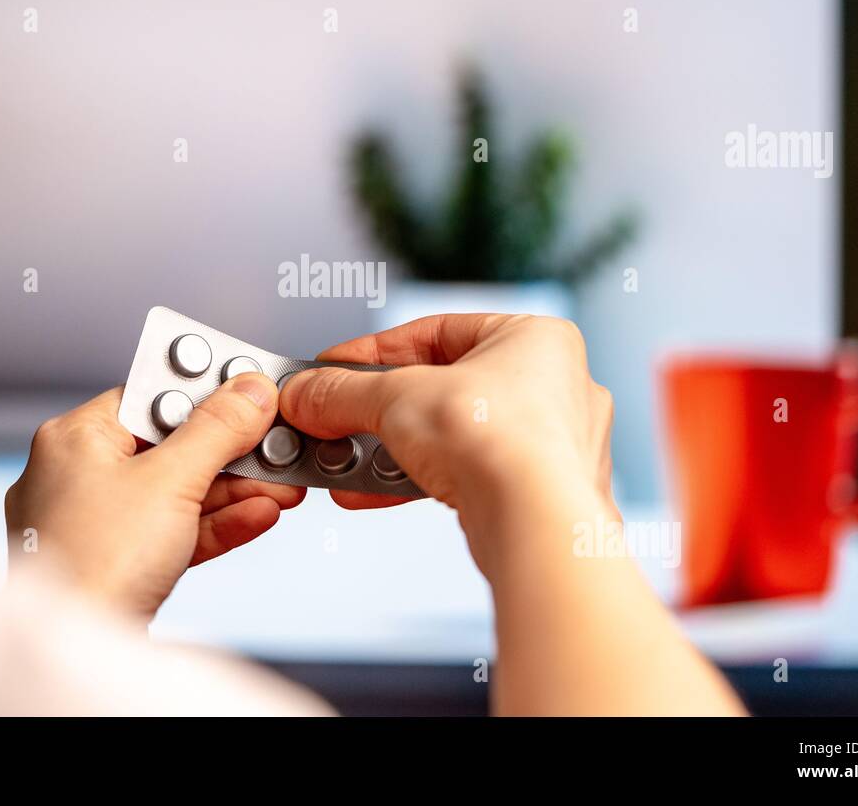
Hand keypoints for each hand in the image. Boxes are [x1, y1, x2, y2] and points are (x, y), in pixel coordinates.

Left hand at [5, 375, 303, 621]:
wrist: (78, 652)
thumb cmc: (93, 563)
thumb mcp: (171, 480)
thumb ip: (218, 430)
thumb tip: (249, 390)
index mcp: (73, 439)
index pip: (148, 396)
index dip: (203, 394)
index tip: (249, 394)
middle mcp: (76, 477)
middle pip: (170, 447)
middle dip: (232, 453)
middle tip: (276, 446)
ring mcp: (95, 525)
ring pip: (177, 494)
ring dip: (236, 491)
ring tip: (283, 486)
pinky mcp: (116, 566)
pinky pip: (174, 532)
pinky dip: (217, 524)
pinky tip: (260, 515)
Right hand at [279, 314, 615, 570]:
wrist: (534, 525)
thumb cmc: (503, 442)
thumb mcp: (396, 398)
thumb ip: (342, 393)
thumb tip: (306, 394)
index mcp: (534, 338)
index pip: (435, 332)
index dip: (374, 351)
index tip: (334, 369)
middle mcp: (551, 385)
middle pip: (438, 386)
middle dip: (377, 408)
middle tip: (334, 416)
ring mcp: (547, 443)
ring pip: (449, 434)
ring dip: (390, 448)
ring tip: (346, 458)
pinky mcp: (532, 492)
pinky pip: (463, 473)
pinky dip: (415, 478)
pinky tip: (370, 490)